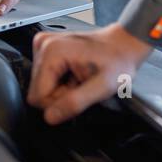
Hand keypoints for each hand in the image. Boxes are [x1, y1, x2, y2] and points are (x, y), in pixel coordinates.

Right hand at [27, 22, 152, 124]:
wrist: (124, 45)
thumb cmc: (118, 61)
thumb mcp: (102, 86)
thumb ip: (75, 103)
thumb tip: (50, 117)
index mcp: (52, 51)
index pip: (38, 97)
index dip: (59, 102)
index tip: (79, 92)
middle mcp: (44, 45)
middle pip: (37, 91)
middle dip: (60, 95)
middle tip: (81, 85)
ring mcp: (44, 45)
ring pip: (40, 86)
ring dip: (61, 89)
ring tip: (80, 79)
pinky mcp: (47, 49)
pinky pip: (44, 78)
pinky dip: (60, 80)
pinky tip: (75, 73)